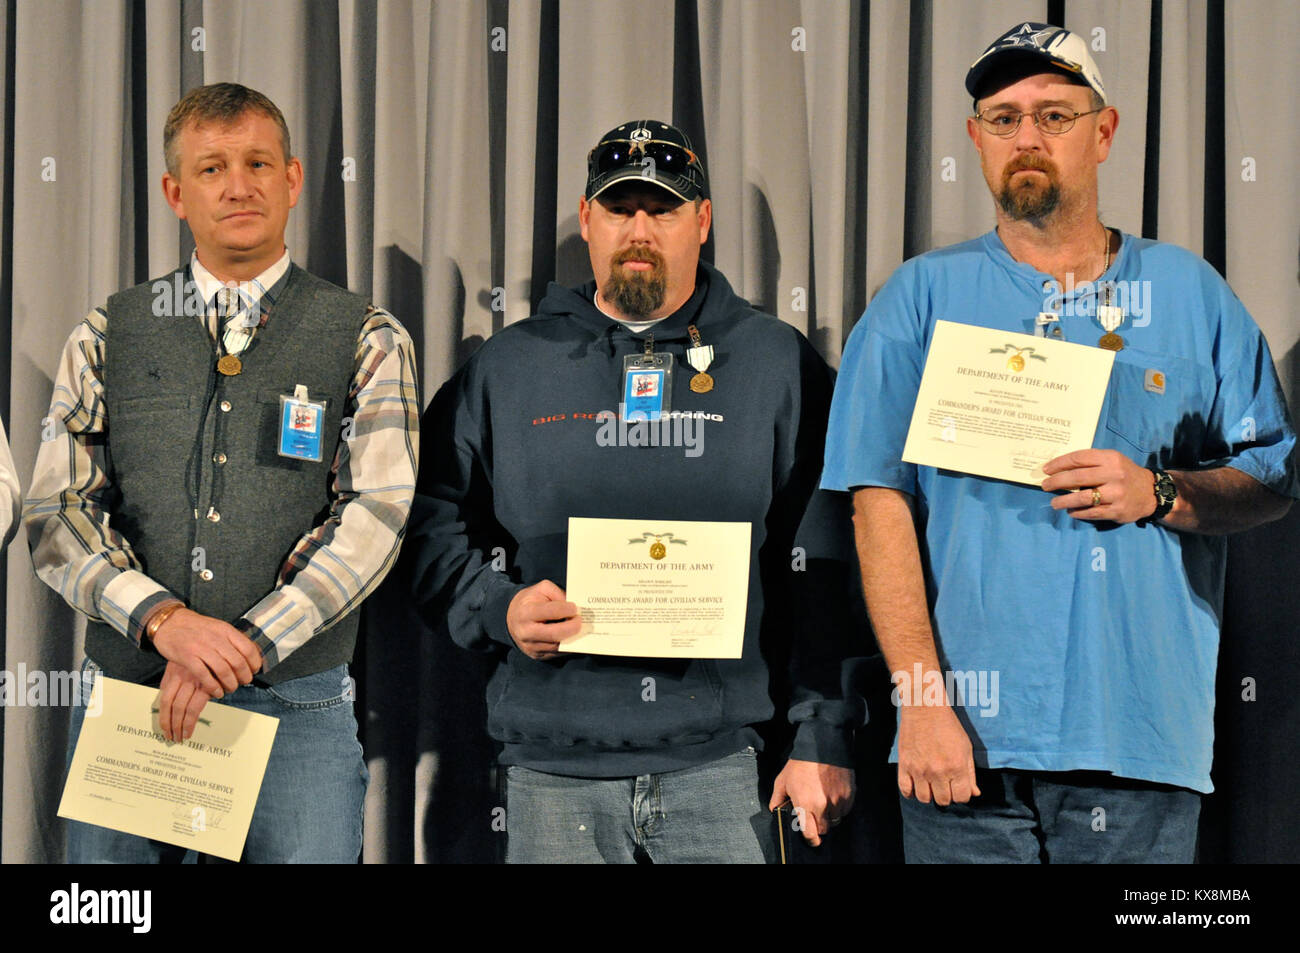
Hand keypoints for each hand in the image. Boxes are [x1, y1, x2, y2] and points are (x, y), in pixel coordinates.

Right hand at [150, 608, 262, 696]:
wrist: (169, 622)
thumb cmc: (196, 627)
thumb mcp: (218, 627)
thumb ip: (232, 639)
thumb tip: (252, 654)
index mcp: (226, 630)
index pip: (248, 649)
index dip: (254, 663)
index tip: (254, 671)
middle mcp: (215, 638)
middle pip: (238, 662)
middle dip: (244, 676)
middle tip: (244, 682)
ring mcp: (201, 647)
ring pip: (223, 670)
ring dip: (230, 683)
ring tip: (231, 688)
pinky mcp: (187, 657)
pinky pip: (204, 676)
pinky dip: (213, 687)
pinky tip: (216, 692)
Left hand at [158, 661, 211, 741]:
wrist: (218, 644)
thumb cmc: (202, 656)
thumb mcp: (183, 663)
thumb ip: (174, 678)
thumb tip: (165, 693)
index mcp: (174, 674)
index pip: (164, 699)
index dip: (163, 717)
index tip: (165, 728)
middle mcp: (181, 678)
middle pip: (170, 706)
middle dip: (169, 724)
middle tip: (172, 737)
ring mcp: (193, 682)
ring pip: (180, 709)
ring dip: (179, 726)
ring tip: (181, 737)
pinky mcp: (207, 686)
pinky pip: (194, 708)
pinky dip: (191, 721)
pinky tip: (190, 729)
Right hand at [505, 580, 580, 659]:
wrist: (512, 618)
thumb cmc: (530, 601)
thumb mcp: (541, 589)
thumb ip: (558, 594)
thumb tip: (573, 608)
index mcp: (526, 613)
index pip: (551, 612)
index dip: (566, 609)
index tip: (575, 607)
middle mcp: (526, 632)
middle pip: (555, 634)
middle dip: (572, 628)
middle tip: (580, 620)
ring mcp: (531, 647)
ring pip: (558, 646)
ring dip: (572, 638)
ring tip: (579, 628)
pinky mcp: (537, 655)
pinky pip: (557, 653)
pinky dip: (568, 646)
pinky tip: (572, 637)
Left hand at [769, 759, 854, 846]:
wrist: (823, 745)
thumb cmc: (801, 763)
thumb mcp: (782, 780)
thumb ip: (777, 799)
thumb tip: (774, 811)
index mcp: (805, 804)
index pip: (810, 834)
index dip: (810, 839)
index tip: (811, 839)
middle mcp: (823, 806)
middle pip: (824, 829)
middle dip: (819, 825)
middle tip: (815, 815)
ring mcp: (838, 801)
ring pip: (836, 820)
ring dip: (830, 817)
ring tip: (824, 803)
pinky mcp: (849, 794)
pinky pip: (846, 810)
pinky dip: (840, 807)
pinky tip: (833, 796)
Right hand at [897, 705, 980, 805]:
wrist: (924, 708)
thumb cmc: (948, 726)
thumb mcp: (966, 748)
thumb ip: (970, 773)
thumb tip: (974, 794)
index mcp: (957, 766)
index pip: (962, 798)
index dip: (961, 794)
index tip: (958, 786)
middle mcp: (938, 771)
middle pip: (943, 800)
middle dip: (946, 795)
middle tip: (945, 784)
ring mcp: (919, 769)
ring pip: (924, 798)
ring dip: (929, 795)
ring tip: (931, 784)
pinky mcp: (904, 765)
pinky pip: (905, 789)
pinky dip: (911, 792)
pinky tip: (916, 786)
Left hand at [1041, 449, 1155, 523]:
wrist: (1151, 492)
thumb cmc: (1124, 474)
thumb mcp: (1112, 460)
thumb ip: (1090, 462)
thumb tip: (1059, 468)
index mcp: (1110, 459)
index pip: (1079, 458)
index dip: (1059, 463)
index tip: (1046, 470)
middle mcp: (1114, 475)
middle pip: (1078, 477)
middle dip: (1057, 482)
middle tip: (1045, 486)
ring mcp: (1116, 494)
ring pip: (1083, 497)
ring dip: (1064, 500)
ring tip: (1054, 502)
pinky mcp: (1117, 510)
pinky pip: (1091, 512)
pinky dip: (1077, 512)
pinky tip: (1070, 511)